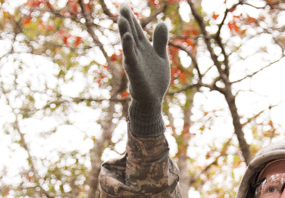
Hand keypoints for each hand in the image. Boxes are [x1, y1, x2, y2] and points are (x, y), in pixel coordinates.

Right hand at [117, 4, 169, 136]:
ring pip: (128, 44)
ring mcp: (134, 61)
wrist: (153, 100)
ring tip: (121, 18)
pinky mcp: (135, 72)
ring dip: (125, 31)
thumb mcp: (160, 56)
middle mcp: (136, 52)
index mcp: (142, 47)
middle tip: (122, 6)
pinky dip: (128, 47)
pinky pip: (131, 58)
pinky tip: (127, 37)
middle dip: (126, 20)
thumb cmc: (154, 79)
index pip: (135, 29)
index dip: (131, 17)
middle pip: (130, 33)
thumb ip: (160, 40)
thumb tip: (162, 22)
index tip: (124, 4)